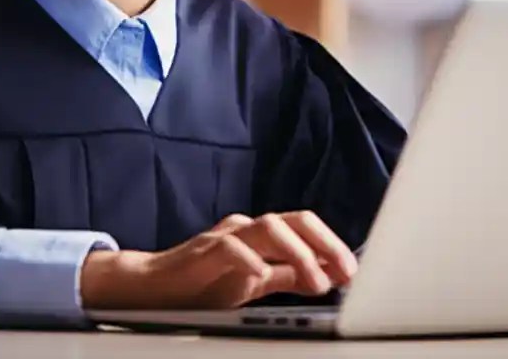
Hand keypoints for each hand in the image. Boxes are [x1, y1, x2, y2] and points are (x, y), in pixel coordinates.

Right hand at [79, 211, 358, 309]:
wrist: (155, 288)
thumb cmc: (204, 283)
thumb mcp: (255, 282)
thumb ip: (287, 275)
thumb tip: (326, 275)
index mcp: (263, 234)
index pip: (305, 227)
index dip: (332, 245)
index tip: (352, 272)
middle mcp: (248, 228)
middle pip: (294, 219)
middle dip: (325, 243)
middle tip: (344, 273)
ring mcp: (225, 236)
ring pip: (268, 227)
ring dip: (298, 253)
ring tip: (314, 281)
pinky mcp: (203, 251)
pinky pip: (231, 248)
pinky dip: (251, 260)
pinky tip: (263, 276)